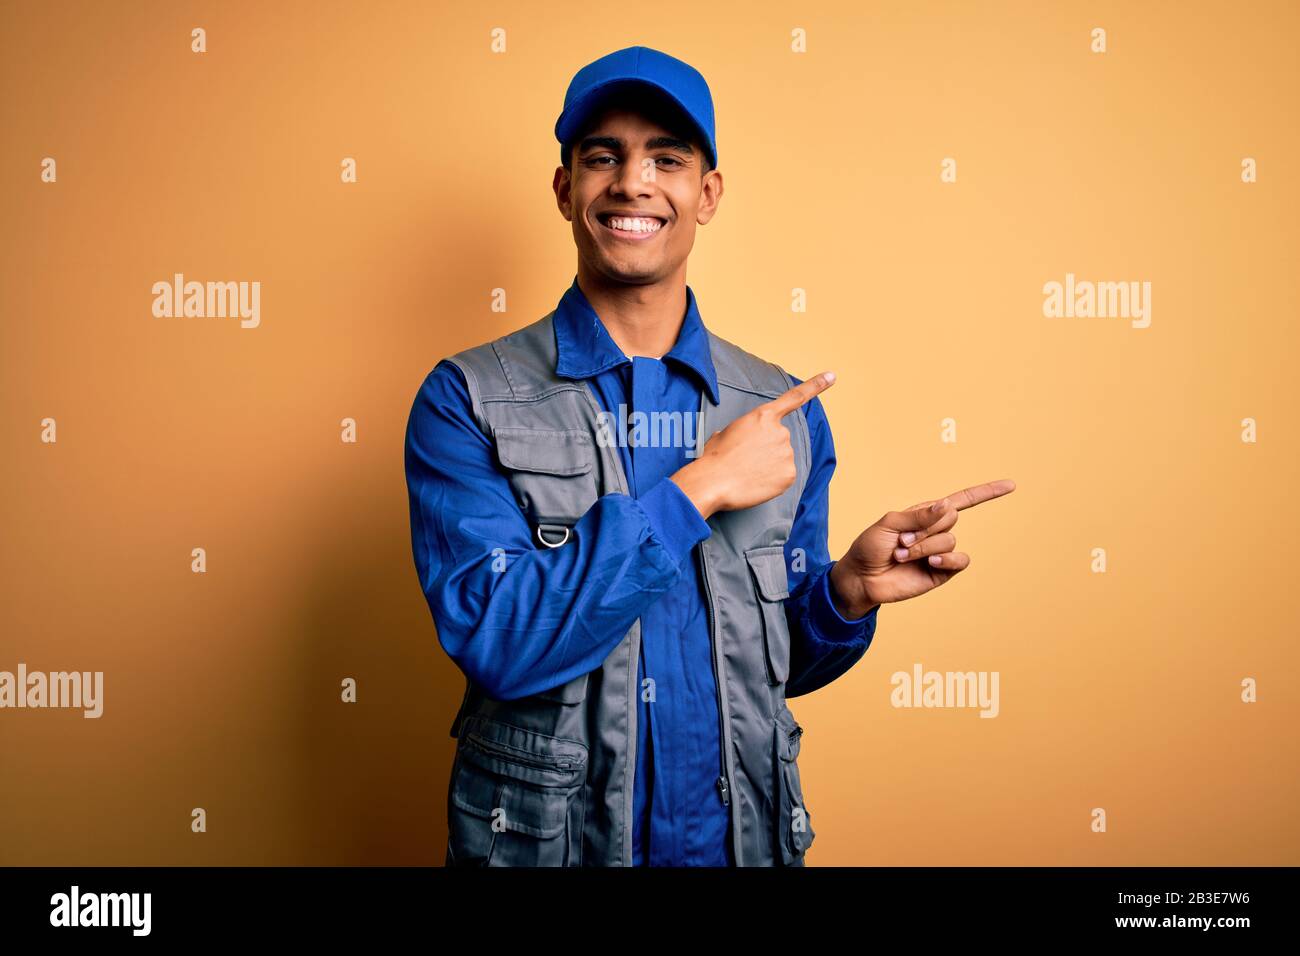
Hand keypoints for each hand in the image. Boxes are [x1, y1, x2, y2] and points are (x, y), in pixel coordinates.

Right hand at [670, 372, 836, 518]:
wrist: (713, 482)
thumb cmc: (714, 458)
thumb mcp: (726, 432)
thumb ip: (746, 431)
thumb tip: (747, 442)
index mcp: (763, 416)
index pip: (795, 397)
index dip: (816, 386)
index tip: (832, 376)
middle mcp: (780, 431)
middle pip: (779, 439)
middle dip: (766, 449)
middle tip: (745, 459)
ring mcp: (787, 453)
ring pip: (781, 459)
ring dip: (768, 465)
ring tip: (747, 471)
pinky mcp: (789, 474)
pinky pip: (783, 475)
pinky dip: (772, 480)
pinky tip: (756, 481)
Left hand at [829, 479, 1016, 616]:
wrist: (862, 578)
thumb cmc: (870, 547)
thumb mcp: (889, 522)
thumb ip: (918, 514)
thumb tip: (947, 505)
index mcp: (925, 514)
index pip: (961, 501)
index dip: (985, 493)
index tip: (1011, 485)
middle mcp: (935, 532)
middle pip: (950, 518)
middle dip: (923, 527)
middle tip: (900, 541)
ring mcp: (940, 552)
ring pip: (949, 539)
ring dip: (923, 547)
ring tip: (901, 555)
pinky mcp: (941, 572)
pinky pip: (959, 560)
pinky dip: (946, 559)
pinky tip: (929, 563)